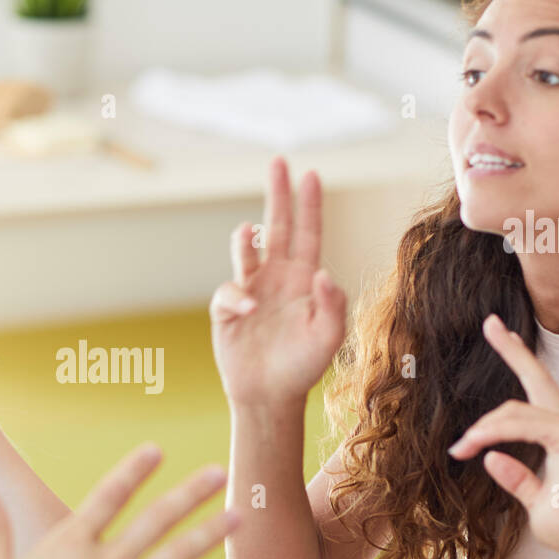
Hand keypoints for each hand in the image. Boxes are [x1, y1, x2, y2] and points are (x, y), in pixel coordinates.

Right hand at [210, 157, 347, 408]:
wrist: (269, 396)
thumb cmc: (302, 366)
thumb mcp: (329, 338)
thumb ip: (332, 305)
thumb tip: (322, 273)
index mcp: (304, 279)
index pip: (308, 233)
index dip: (310, 204)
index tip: (310, 174)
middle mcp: (277, 277)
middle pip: (277, 227)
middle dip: (278, 194)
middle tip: (278, 162)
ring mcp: (250, 291)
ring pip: (246, 253)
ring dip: (246, 241)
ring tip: (249, 233)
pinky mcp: (227, 309)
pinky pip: (229, 292)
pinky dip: (237, 296)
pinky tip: (249, 308)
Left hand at [448, 315, 558, 558]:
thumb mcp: (530, 495)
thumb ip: (515, 477)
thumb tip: (491, 460)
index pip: (534, 387)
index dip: (517, 357)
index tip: (499, 332)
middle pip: (535, 376)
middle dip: (512, 349)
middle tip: (489, 323)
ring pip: (513, 410)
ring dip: (481, 428)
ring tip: (460, 448)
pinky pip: (522, 424)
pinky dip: (494, 433)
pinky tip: (475, 446)